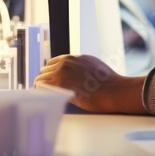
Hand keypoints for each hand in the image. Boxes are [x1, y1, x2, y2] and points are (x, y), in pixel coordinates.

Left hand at [34, 54, 148, 114]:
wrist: (113, 90)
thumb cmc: (108, 83)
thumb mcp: (94, 66)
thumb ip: (81, 66)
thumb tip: (76, 72)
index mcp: (73, 57)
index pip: (53, 62)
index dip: (52, 72)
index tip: (52, 80)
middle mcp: (65, 63)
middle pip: (45, 70)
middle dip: (46, 79)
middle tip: (48, 90)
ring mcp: (61, 73)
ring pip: (40, 78)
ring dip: (42, 86)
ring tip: (45, 95)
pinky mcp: (59, 85)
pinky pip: (40, 86)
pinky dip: (40, 92)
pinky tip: (44, 98)